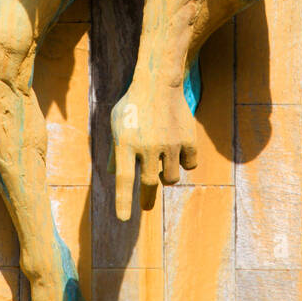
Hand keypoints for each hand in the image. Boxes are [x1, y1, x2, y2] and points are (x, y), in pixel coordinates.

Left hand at [110, 81, 197, 220]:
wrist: (159, 82)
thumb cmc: (133, 103)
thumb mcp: (117, 123)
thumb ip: (114, 150)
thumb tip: (112, 174)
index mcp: (125, 143)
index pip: (123, 180)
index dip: (123, 201)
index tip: (123, 219)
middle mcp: (147, 146)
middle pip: (148, 184)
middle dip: (146, 200)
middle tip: (145, 207)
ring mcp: (169, 143)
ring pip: (170, 178)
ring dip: (166, 177)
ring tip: (161, 167)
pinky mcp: (187, 139)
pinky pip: (189, 164)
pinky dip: (184, 162)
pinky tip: (178, 152)